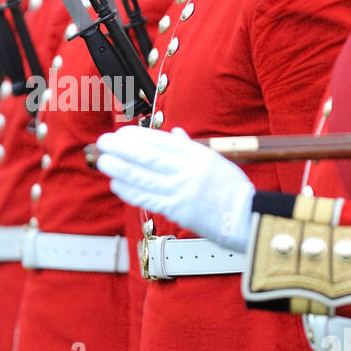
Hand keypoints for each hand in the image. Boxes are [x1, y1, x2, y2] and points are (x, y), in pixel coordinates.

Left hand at [95, 125, 254, 251]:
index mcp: (197, 155)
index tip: (122, 133)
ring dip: (121, 169)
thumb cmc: (232, 189)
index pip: (162, 141)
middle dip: (123, 149)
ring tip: (104, 162)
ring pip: (144, 177)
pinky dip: (130, 192)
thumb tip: (175, 134)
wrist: (247, 217)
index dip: (138, 136)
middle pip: (148, 157)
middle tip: (104, 142)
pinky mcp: (178, 210)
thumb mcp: (214, 161)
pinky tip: (117, 184)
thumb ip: (191, 148)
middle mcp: (187, 170)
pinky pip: (149, 199)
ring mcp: (181, 191)